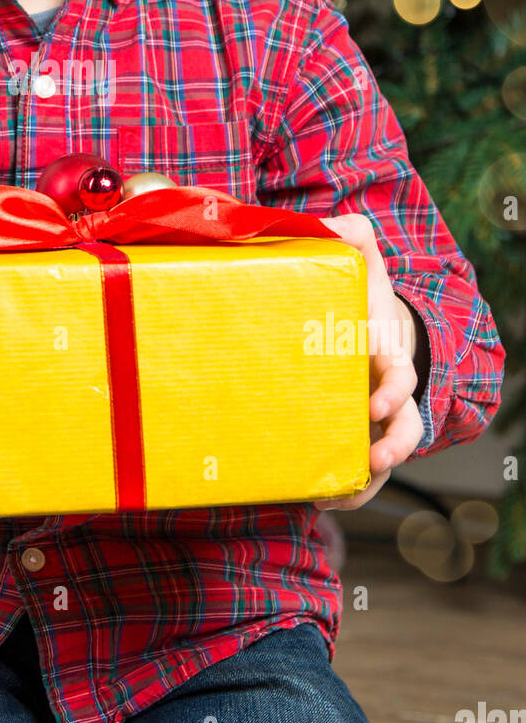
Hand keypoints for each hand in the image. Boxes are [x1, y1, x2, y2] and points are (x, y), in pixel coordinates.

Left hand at [310, 213, 423, 511]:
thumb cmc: (357, 300)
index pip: (401, 374)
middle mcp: (386, 394)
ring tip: (338, 495)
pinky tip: (318, 499)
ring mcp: (370, 422)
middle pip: (405, 428)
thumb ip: (352, 236)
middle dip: (394, 443)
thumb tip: (337, 223)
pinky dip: (345, 492)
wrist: (356, 331)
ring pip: (382, 461)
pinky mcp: (349, 439)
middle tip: (376, 456)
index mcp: (388, 355)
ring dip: (367, 481)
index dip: (394, 388)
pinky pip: (357, 478)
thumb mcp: (362, 266)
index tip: (376, 401)